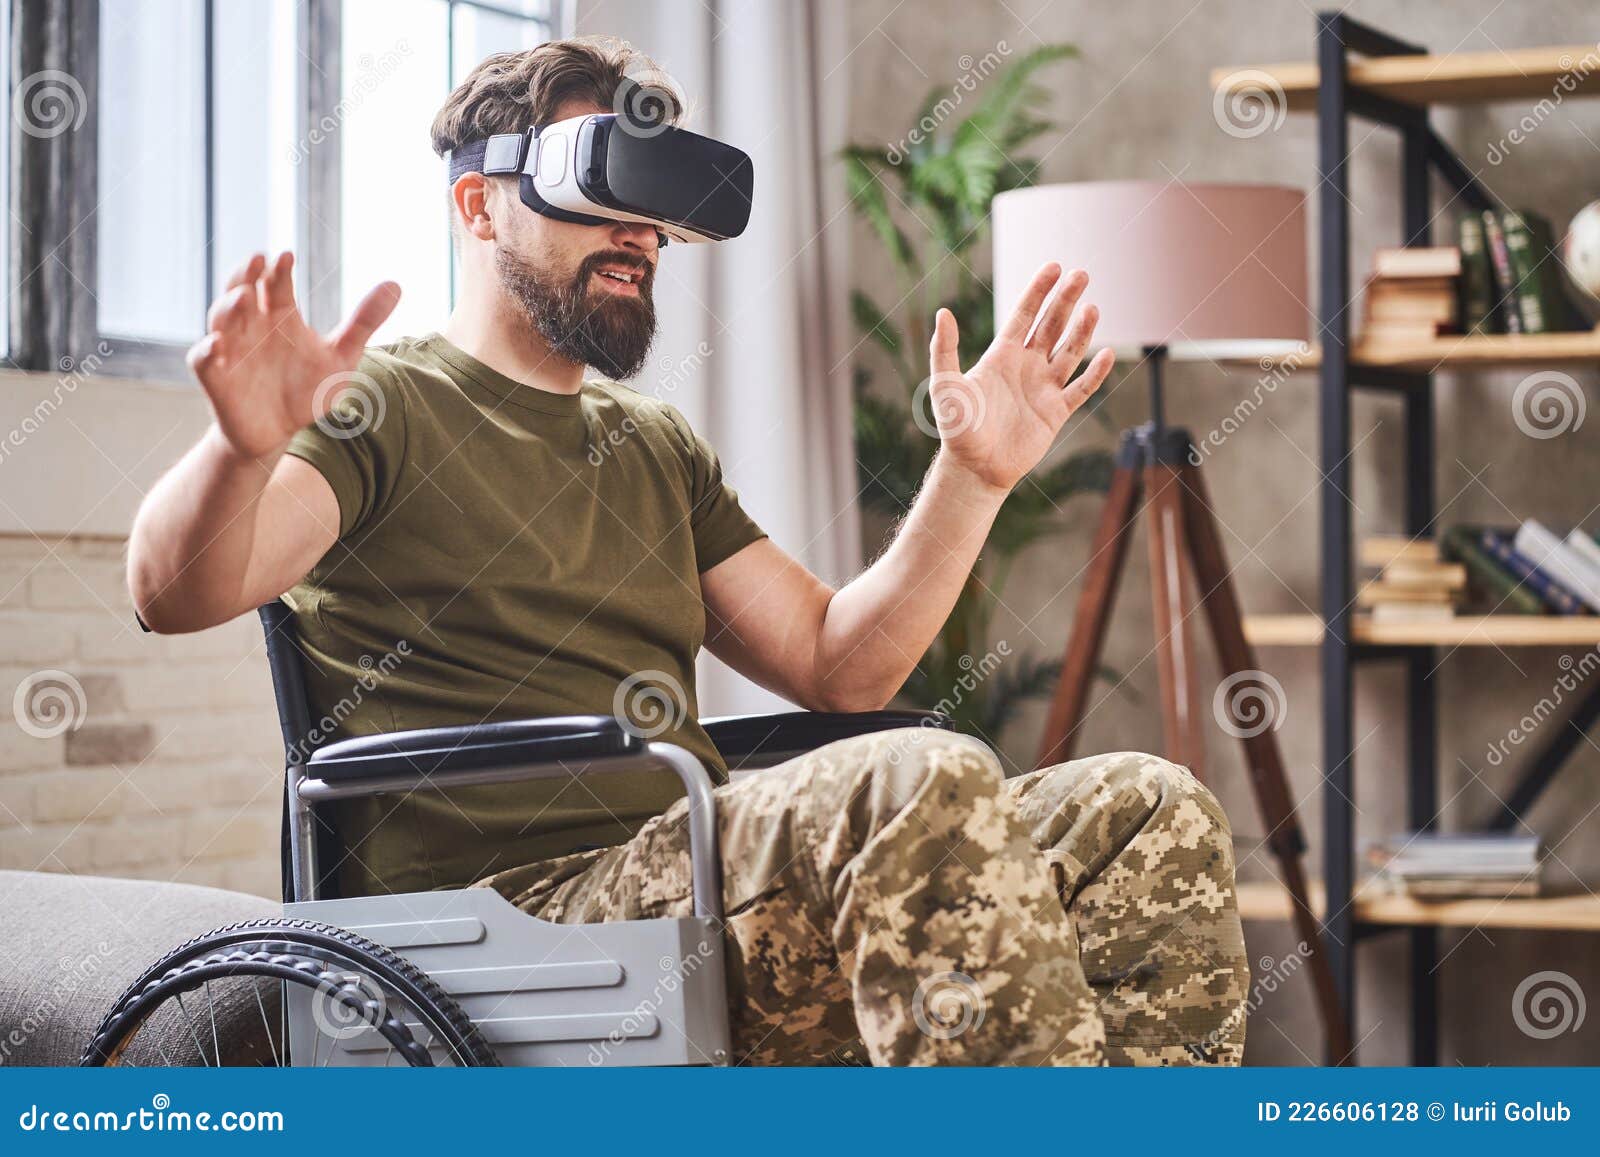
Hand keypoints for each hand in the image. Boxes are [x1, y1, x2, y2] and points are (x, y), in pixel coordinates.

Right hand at [187, 252, 400, 460]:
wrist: (278, 432)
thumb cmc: (306, 389)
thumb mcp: (341, 355)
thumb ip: (363, 321)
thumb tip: (396, 284)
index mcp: (279, 316)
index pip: (276, 284)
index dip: (279, 270)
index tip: (287, 256)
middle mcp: (251, 326)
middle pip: (242, 290)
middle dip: (246, 275)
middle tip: (258, 259)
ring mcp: (230, 349)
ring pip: (220, 319)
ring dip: (229, 306)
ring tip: (244, 297)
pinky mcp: (216, 377)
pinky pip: (204, 360)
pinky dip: (207, 351)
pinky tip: (217, 344)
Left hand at [926, 262, 1113, 493]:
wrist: (975, 468)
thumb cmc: (957, 428)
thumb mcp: (946, 384)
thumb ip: (944, 349)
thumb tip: (943, 312)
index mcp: (1001, 355)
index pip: (1024, 314)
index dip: (1039, 290)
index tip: (1054, 267)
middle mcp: (1025, 367)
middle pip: (1051, 325)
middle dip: (1065, 300)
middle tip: (1082, 274)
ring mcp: (1043, 388)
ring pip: (1069, 351)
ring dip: (1082, 330)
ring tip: (1093, 307)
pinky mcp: (1056, 412)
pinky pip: (1081, 388)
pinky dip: (1095, 373)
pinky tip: (1107, 355)